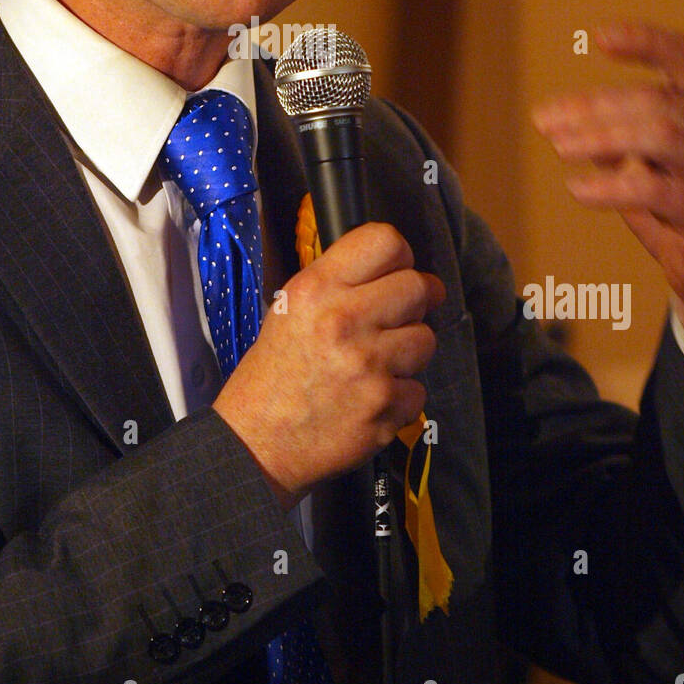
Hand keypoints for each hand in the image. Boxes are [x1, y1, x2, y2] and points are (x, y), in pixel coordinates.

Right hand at [213, 222, 443, 509]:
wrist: (256, 443)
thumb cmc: (272, 373)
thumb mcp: (290, 309)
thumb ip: (338, 284)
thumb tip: (394, 271)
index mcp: (317, 288)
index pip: (384, 240)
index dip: (399, 255)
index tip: (396, 271)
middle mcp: (344, 319)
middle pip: (418, 287)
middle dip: (414, 304)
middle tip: (398, 318)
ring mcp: (368, 364)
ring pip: (426, 339)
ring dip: (408, 353)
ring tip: (377, 364)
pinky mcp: (385, 406)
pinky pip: (417, 389)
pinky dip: (399, 398)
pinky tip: (370, 400)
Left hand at [532, 23, 683, 384]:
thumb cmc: (674, 217)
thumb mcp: (642, 168)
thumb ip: (615, 140)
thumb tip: (561, 119)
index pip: (683, 57)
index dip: (644, 40)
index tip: (599, 38)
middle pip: (653, 100)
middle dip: (591, 108)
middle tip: (545, 121)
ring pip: (658, 133)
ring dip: (600, 137)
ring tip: (558, 147)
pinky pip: (654, 187)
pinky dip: (608, 185)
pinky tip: (577, 189)